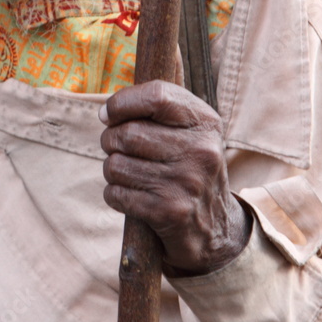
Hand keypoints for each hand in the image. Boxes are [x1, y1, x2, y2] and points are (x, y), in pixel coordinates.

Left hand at [100, 80, 251, 275]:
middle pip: (128, 133)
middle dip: (110, 140)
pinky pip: (116, 193)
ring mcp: (186, 182)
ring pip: (116, 164)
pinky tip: (132, 194)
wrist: (215, 226)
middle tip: (117, 147)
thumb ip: (156, 109)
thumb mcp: (189, 130)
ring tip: (128, 172)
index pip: (156, 96)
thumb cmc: (188, 165)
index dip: (122, 102)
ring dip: (112, 169)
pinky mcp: (170, 212)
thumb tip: (106, 113)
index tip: (108, 114)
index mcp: (205, 122)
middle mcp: (201, 150)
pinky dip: (114, 194)